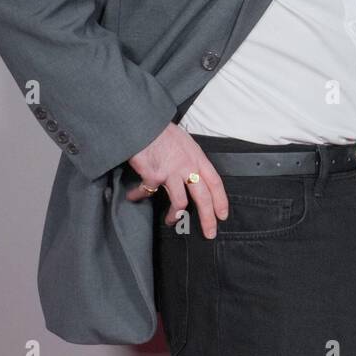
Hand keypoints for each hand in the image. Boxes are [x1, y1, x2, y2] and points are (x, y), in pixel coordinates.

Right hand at [125, 122, 227, 238]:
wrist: (143, 122)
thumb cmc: (161, 131)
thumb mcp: (184, 142)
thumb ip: (190, 159)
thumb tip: (192, 174)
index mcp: (197, 157)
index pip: (215, 182)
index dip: (221, 200)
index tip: (222, 215)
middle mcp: (188, 166)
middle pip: (203, 197)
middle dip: (208, 218)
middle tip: (209, 233)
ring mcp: (171, 171)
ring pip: (180, 203)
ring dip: (175, 216)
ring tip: (171, 221)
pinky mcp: (154, 175)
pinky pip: (148, 193)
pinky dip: (139, 196)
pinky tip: (133, 196)